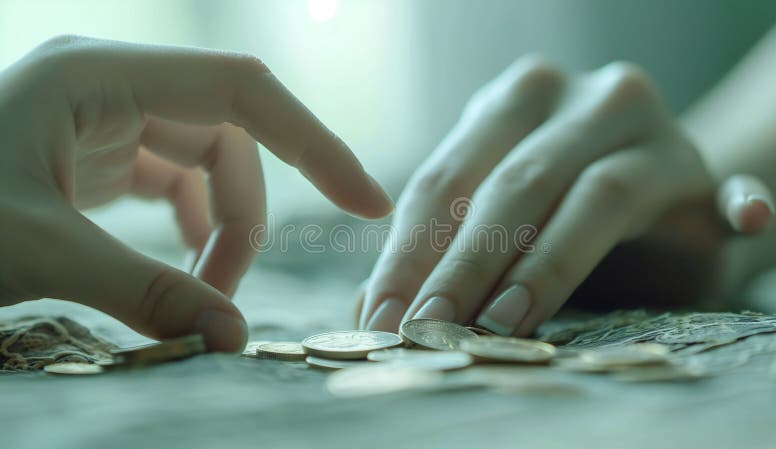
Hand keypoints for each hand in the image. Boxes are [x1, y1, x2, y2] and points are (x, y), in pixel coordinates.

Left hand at [0, 36, 391, 350]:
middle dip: (244, 215)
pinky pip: (170, 176)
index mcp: (97, 74)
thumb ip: (140, 293)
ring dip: (218, 224)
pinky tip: (182, 260)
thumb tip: (231, 338)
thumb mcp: (34, 253)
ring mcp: (97, 116)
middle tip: (225, 294)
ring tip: (202, 286)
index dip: (315, 143)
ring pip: (203, 158)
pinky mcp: (89, 151)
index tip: (364, 200)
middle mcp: (105, 82)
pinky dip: (189, 222)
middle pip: (227, 135)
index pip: (243, 91)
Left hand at [359, 56, 773, 335]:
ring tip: (503, 324)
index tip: (380, 315)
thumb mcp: (495, 220)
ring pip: (593, 195)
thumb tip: (371, 309)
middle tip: (428, 328)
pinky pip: (729, 192)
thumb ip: (443, 251)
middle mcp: (583, 100)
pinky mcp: (710, 174)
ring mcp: (653, 131)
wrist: (661, 199)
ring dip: (546, 267)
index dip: (409, 250)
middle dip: (463, 264)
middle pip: (512, 184)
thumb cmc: (561, 212)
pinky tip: (741, 220)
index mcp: (516, 100)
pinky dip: (737, 206)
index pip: (446, 177)